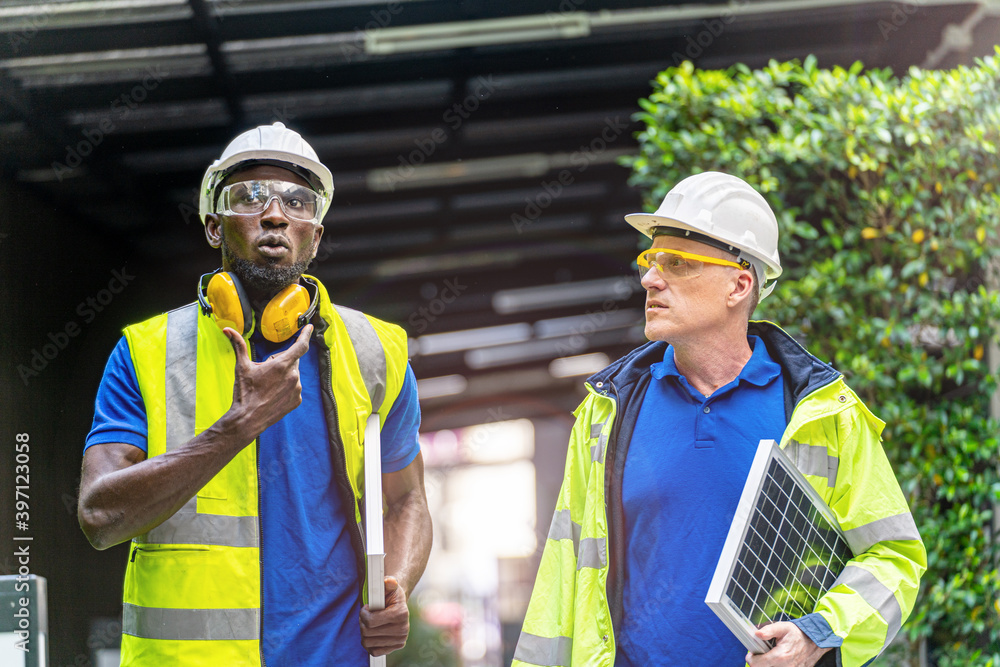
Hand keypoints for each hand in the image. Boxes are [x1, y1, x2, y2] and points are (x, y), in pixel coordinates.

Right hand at [224, 324, 311, 443]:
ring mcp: (297, 389)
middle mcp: (293, 376)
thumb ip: (238, 345)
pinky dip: (286, 387)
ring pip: (293, 374)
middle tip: (266, 371)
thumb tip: (228, 330)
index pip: (300, 346)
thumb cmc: (245, 392)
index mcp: (282, 365)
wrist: (247, 419)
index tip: (309, 327)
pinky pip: (294, 387)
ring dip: (284, 375)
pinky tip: (273, 393)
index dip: (306, 335)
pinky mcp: (297, 400)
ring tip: (268, 385)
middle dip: (281, 362)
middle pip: (292, 360)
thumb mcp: (242, 367)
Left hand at [360, 576, 409, 656]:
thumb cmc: (390, 594)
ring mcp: (400, 640)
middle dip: (362, 623)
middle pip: (367, 633)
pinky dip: (370, 643)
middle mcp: (403, 629)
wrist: (398, 605)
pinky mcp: (395, 647)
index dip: (363, 614)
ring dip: (364, 633)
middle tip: (366, 615)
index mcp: (401, 614)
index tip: (366, 608)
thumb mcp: (389, 586)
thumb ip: (388, 582)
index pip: (370, 621)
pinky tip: (373, 633)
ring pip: (367, 643)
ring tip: (369, 624)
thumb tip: (389, 581)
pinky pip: (373, 651)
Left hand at [745, 622, 830, 666]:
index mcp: (780, 656)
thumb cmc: (798, 634)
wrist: (814, 643)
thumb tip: (757, 634)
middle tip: (761, 654)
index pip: (756, 664)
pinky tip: (777, 660)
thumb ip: (769, 630)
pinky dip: (775, 665)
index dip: (751, 658)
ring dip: (767, 664)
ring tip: (770, 656)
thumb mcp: (783, 627)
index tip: (752, 653)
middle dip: (759, 662)